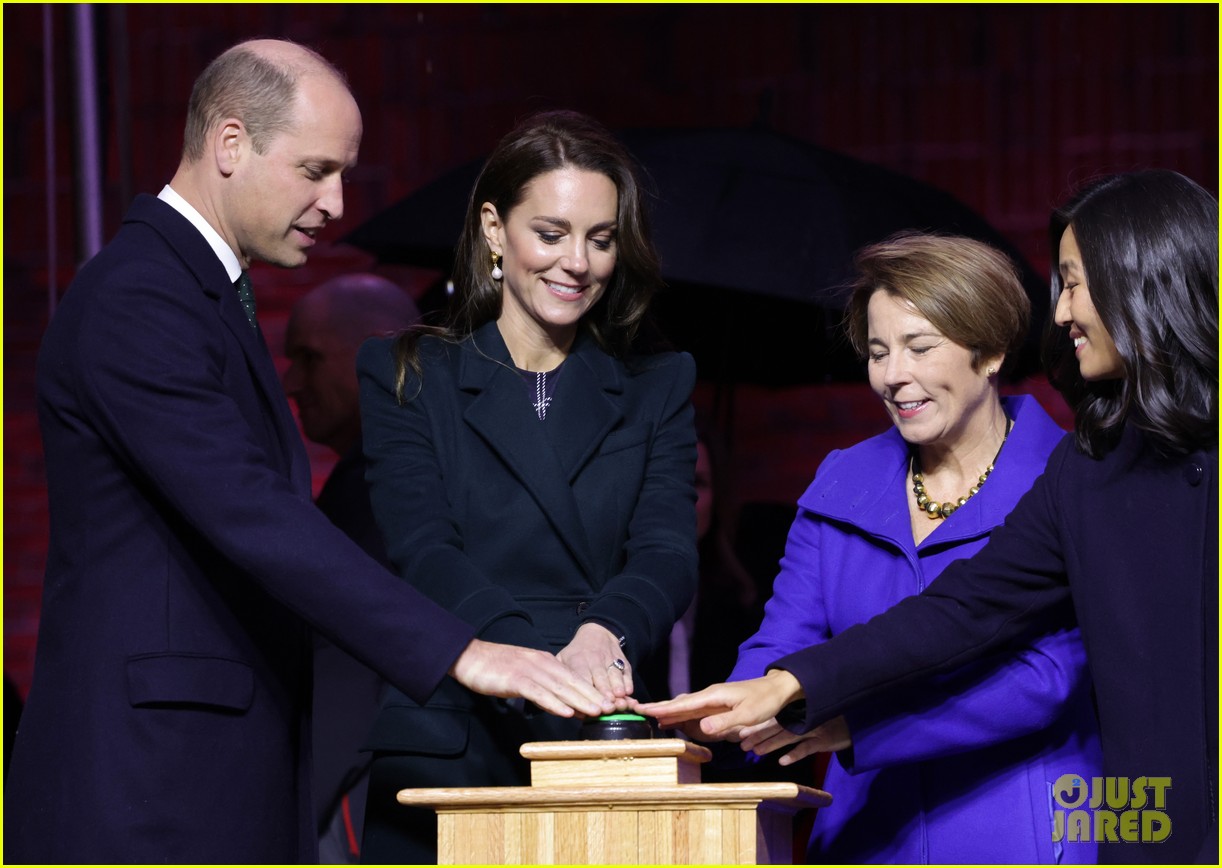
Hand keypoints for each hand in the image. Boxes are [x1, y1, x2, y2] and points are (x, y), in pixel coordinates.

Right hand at [449, 638, 612, 717]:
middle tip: (611, 709)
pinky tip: (565, 712)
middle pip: (572, 682)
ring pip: (560, 687)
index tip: (608, 702)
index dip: (591, 690)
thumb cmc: (496, 667)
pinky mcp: (516, 680)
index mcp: (545, 661)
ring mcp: (529, 670)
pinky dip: (553, 703)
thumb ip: (543, 684)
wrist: (470, 656)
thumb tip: (563, 701)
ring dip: (580, 700)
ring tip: (596, 711)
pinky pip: (538, 693)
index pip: (573, 677)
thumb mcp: (525, 673)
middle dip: (593, 695)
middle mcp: (542, 663)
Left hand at [558, 622, 631, 710]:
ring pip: (613, 674)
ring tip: (618, 698)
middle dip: (603, 693)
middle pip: (599, 678)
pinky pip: (625, 671)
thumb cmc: (576, 653)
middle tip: (606, 708)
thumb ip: (559, 677)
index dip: (584, 692)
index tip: (587, 706)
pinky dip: (627, 681)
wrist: (597, 632)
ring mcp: (609, 660)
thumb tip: (554, 699)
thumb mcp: (562, 658)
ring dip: (616, 687)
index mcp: (577, 661)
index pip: (580, 678)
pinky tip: (628, 691)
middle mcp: (594, 661)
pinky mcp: (622, 661)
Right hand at [633, 669, 803, 739]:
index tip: (644, 709)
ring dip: (668, 711)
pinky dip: (681, 714)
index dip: (663, 708)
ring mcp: (713, 700)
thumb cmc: (764, 701)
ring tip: (651, 717)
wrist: (778, 690)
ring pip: (685, 706)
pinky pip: (695, 710)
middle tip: (638, 710)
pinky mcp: (718, 706)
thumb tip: (699, 728)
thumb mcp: (747, 715)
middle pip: (679, 703)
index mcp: (713, 696)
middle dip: (659, 707)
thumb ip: (724, 722)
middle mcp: (709, 696)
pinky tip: (675, 719)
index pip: (683, 703)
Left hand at [739, 714, 850, 765]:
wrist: (854, 724)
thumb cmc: (828, 721)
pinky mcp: (825, 740)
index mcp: (797, 713)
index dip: (757, 724)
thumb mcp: (809, 717)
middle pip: (777, 727)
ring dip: (771, 744)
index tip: (740, 731)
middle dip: (759, 735)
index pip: (773, 718)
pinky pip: (808, 748)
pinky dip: (795, 754)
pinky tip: (782, 761)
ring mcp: (814, 729)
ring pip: (789, 736)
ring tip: (756, 751)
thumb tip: (765, 728)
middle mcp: (803, 719)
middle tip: (742, 744)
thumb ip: (790, 721)